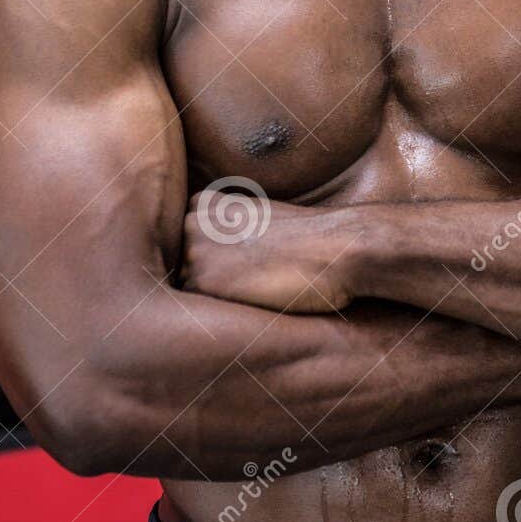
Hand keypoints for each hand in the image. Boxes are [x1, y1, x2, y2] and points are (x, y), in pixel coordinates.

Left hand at [181, 192, 364, 312]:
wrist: (337, 247)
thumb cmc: (305, 240)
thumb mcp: (255, 220)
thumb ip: (222, 232)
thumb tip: (200, 261)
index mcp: (201, 203)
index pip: (186, 250)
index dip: (216, 265)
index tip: (248, 262)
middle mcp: (188, 223)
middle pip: (183, 273)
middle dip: (212, 285)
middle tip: (255, 279)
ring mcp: (192, 251)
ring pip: (189, 296)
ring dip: (217, 303)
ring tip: (258, 290)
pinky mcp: (203, 282)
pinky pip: (198, 316)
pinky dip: (223, 318)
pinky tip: (256, 303)